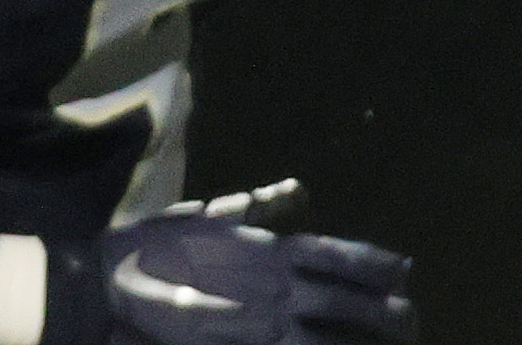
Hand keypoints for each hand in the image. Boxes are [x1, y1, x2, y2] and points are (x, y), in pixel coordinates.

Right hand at [45, 206, 413, 344]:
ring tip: (397, 344)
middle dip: (386, 313)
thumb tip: (299, 191)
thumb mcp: (213, 216)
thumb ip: (259, 208)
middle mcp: (275, 287)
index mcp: (272, 251)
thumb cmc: (159, 247)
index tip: (406, 270)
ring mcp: (260, 325)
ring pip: (328, 339)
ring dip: (361, 343)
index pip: (342, 256)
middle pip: (348, 302)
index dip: (379, 265)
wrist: (107, 289)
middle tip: (413, 320)